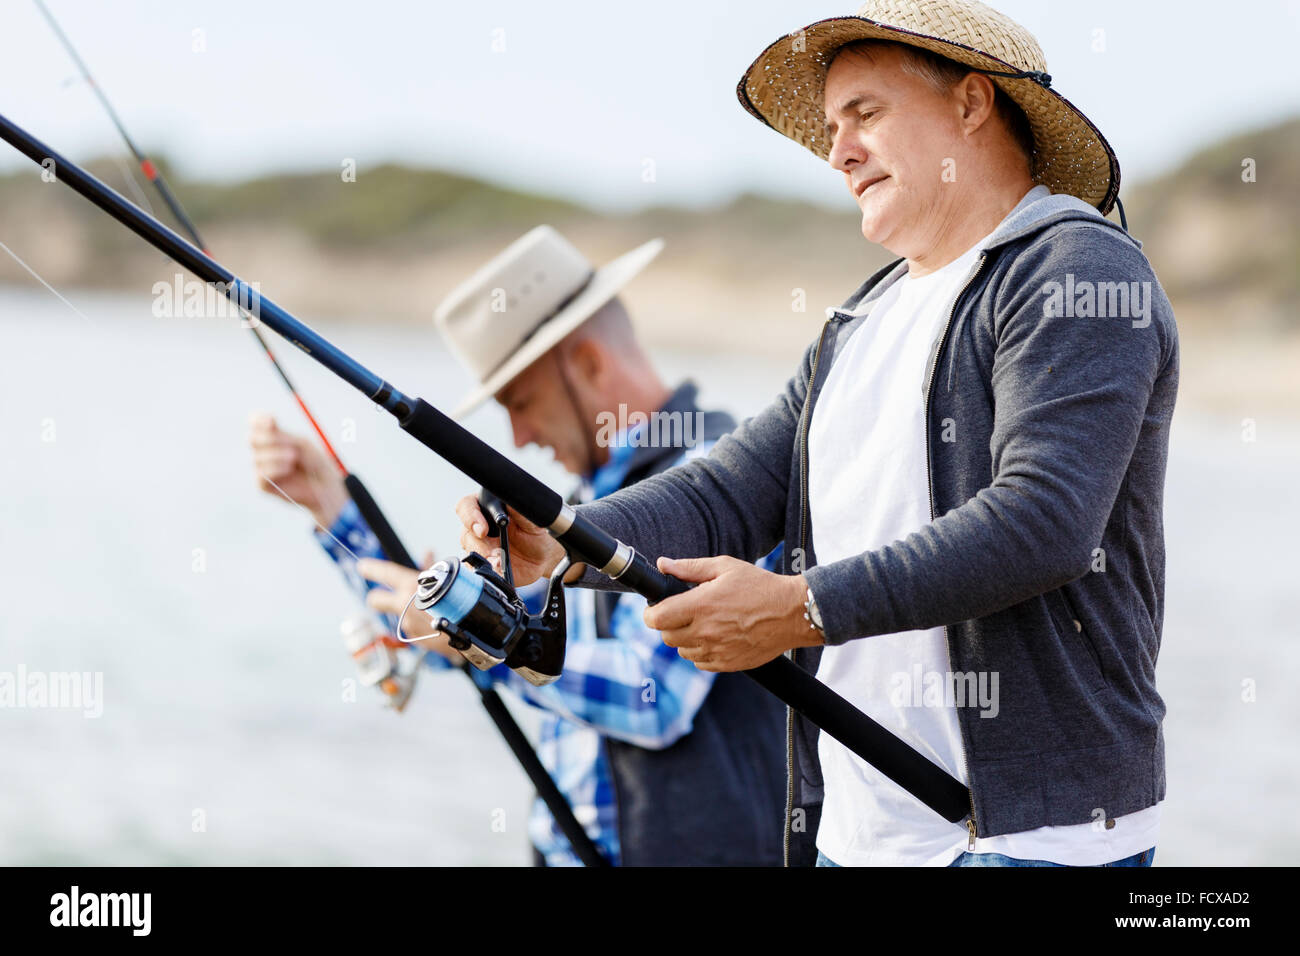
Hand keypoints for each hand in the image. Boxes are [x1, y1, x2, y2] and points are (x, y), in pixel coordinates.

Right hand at [248, 412, 347, 527]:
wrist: (323, 485)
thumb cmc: (314, 461)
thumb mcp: (302, 444)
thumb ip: (284, 436)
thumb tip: (271, 427)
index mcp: (272, 437)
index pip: (254, 423)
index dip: (258, 420)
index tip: (273, 422)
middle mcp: (263, 451)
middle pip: (252, 439)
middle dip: (269, 439)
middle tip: (291, 446)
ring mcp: (261, 467)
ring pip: (258, 457)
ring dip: (278, 455)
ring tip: (294, 459)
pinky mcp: (262, 484)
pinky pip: (262, 473)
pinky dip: (276, 469)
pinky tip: (289, 471)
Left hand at [356, 551, 462, 662]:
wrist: (475, 633)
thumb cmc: (465, 601)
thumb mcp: (451, 577)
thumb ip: (433, 567)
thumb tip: (428, 553)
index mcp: (412, 587)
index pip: (385, 573)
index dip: (372, 568)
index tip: (362, 566)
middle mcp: (405, 607)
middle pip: (376, 600)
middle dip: (377, 596)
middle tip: (382, 594)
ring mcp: (409, 625)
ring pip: (400, 613)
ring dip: (409, 609)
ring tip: (432, 605)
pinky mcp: (417, 640)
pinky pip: (415, 626)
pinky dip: (422, 621)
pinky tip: (438, 618)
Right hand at [453, 494, 576, 586]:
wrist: (542, 557)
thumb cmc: (534, 534)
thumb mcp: (531, 520)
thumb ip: (519, 510)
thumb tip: (509, 500)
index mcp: (487, 509)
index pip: (466, 506)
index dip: (470, 516)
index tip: (482, 529)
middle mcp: (479, 527)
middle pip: (466, 533)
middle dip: (480, 544)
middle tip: (495, 551)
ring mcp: (479, 547)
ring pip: (470, 552)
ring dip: (485, 558)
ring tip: (500, 561)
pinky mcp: (482, 564)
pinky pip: (476, 569)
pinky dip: (488, 570)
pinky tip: (499, 569)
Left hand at [641, 556, 821, 671]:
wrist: (792, 613)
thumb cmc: (759, 586)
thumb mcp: (725, 567)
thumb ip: (690, 568)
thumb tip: (663, 564)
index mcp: (701, 605)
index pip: (656, 619)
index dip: (650, 613)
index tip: (655, 609)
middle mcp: (705, 631)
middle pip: (666, 637)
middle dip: (669, 624)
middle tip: (683, 613)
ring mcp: (716, 651)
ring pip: (682, 651)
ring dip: (686, 639)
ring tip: (703, 624)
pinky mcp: (727, 664)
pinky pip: (700, 663)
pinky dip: (702, 652)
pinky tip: (716, 637)